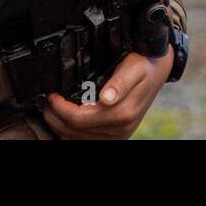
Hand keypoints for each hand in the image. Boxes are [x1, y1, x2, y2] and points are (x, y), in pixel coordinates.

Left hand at [42, 49, 173, 139]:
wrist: (158, 69)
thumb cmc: (144, 65)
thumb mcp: (134, 67)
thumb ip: (120, 83)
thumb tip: (106, 98)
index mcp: (121, 113)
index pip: (78, 119)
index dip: (60, 108)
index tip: (51, 95)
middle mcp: (120, 128)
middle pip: (75, 132)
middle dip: (56, 117)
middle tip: (47, 101)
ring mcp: (119, 134)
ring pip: (80, 139)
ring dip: (62, 126)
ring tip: (53, 109)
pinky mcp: (118, 134)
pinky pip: (89, 140)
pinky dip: (74, 132)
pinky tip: (67, 120)